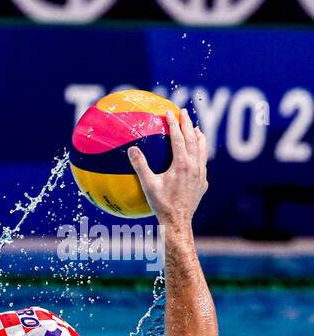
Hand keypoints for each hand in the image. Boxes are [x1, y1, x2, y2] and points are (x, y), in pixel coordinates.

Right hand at [128, 108, 208, 229]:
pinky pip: (204, 162)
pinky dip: (202, 152)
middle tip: (183, 113)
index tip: (169, 113)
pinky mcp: (202, 182)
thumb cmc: (161, 205)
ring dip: (199, 137)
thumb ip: (140, 165)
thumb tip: (132, 149)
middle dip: (187, 124)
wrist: (178, 221)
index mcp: (181, 164)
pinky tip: (199, 154)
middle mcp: (194, 166)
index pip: (178, 138)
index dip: (173, 124)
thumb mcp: (148, 185)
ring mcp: (200, 174)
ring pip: (203, 149)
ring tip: (197, 128)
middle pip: (193, 139)